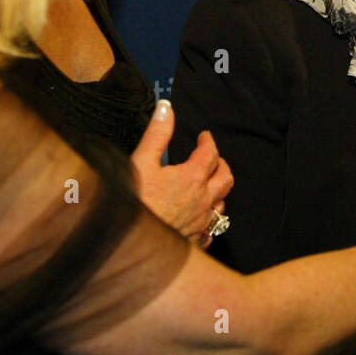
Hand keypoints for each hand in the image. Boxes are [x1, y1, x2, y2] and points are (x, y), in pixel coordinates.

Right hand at [130, 100, 233, 248]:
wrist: (130, 246)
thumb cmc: (134, 203)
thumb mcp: (142, 162)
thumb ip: (157, 134)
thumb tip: (166, 108)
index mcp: (192, 178)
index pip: (210, 153)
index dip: (208, 141)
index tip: (204, 136)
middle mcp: (202, 201)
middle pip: (225, 178)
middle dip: (221, 165)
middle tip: (213, 158)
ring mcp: (201, 224)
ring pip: (221, 205)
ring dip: (218, 192)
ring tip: (209, 186)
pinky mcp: (195, 243)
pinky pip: (211, 231)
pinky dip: (209, 221)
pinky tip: (200, 220)